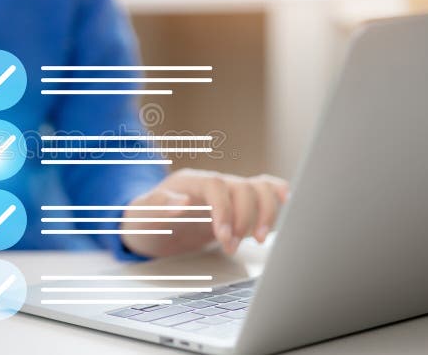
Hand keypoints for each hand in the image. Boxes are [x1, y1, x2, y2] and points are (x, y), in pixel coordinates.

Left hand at [121, 168, 287, 257]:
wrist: (149, 227)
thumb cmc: (144, 221)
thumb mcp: (141, 216)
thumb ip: (158, 206)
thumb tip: (181, 202)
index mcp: (189, 182)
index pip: (216, 184)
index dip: (224, 209)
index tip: (224, 237)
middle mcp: (212, 183)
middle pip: (242, 186)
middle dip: (244, 219)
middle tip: (231, 246)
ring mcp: (228, 193)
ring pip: (259, 189)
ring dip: (266, 213)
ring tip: (258, 239)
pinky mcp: (238, 206)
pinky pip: (264, 194)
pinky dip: (277, 200)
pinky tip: (285, 210)